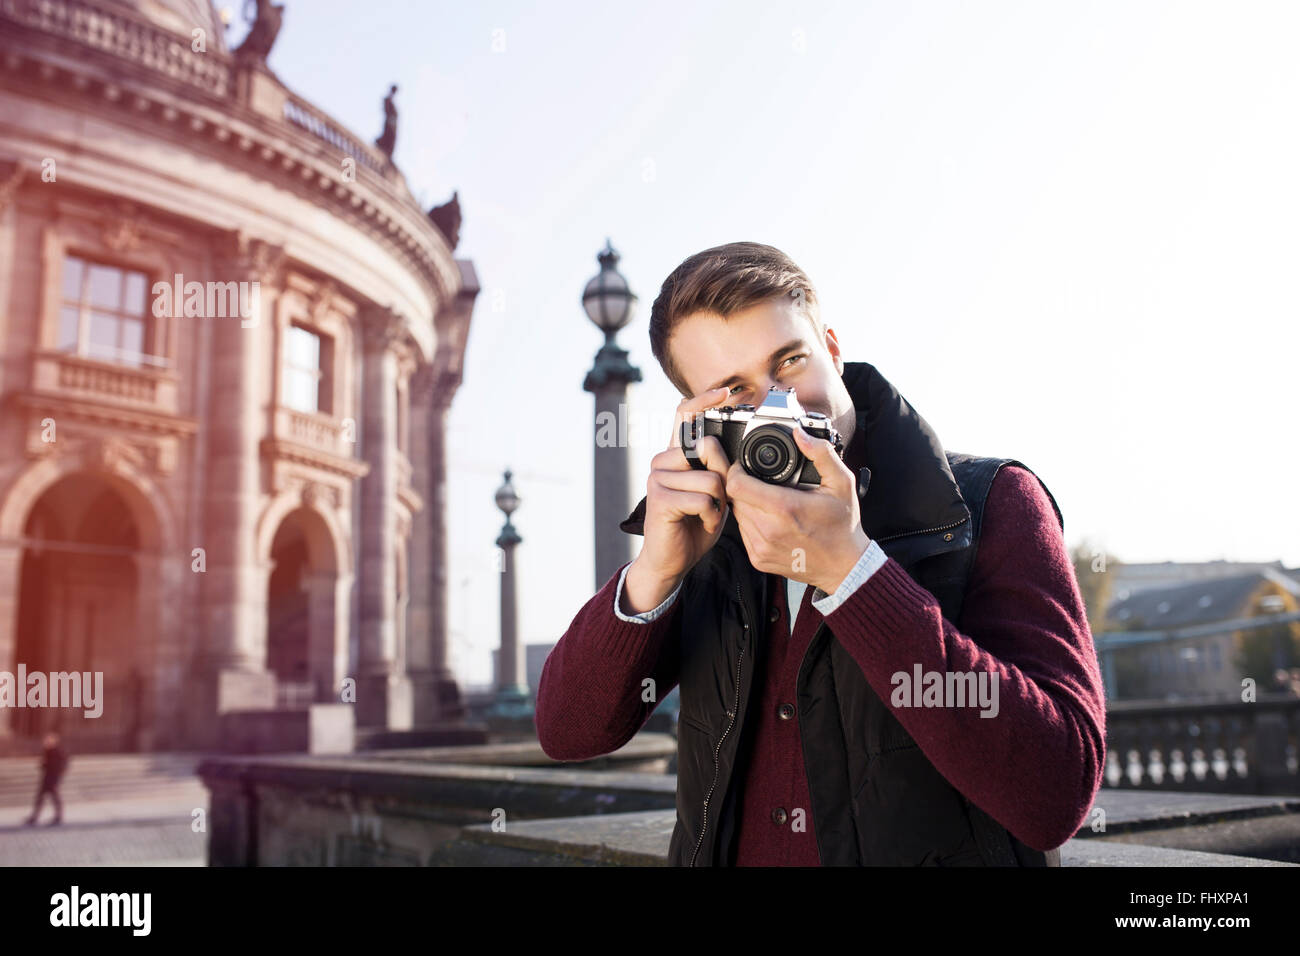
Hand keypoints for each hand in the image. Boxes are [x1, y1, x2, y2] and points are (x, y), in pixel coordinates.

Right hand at [624, 386, 733, 612]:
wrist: (671, 562)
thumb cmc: (694, 526)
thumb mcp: (714, 493)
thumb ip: (720, 470)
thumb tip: (729, 450)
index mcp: (676, 455)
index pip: (684, 415)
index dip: (703, 400)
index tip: (725, 392)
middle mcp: (663, 461)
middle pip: (707, 446)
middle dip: (725, 475)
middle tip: (719, 500)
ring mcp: (657, 477)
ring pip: (710, 477)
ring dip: (719, 502)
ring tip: (708, 516)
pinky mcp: (659, 498)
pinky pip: (702, 498)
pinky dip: (711, 516)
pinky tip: (702, 524)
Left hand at [725, 424, 870, 594]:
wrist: (844, 567)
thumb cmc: (843, 526)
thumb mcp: (841, 483)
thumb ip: (821, 454)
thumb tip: (800, 433)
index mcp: (785, 508)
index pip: (737, 485)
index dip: (736, 470)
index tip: (745, 466)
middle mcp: (769, 530)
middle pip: (735, 498)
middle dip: (743, 485)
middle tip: (759, 481)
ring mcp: (761, 547)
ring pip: (737, 515)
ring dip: (746, 504)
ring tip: (767, 500)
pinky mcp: (758, 559)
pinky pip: (743, 533)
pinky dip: (750, 523)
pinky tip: (769, 519)